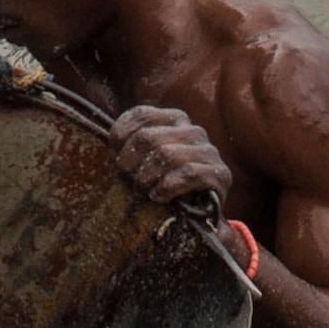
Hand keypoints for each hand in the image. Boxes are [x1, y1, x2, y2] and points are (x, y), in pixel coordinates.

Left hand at [109, 105, 232, 207]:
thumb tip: (109, 141)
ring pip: (166, 155)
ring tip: (141, 190)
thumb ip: (133, 146)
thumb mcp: (149, 160)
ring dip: (146, 178)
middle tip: (125, 179)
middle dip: (130, 161)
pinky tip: (157, 196)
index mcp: (176, 119)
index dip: (121, 134)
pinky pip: (186, 174)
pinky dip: (166, 187)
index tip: (113, 154)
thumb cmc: (168, 182)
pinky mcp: (219, 174)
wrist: (202, 213)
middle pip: (148, 138)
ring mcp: (209, 151)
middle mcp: (194, 130)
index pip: (142, 114)